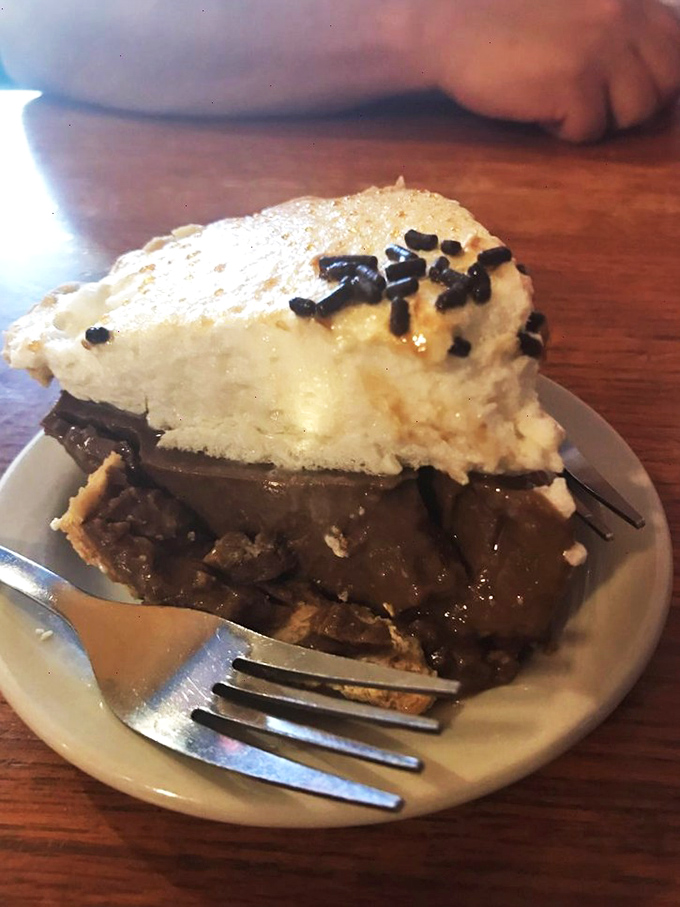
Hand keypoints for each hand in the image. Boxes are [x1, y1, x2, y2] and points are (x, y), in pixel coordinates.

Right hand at [423, 0, 679, 140]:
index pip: (675, 45)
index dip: (656, 76)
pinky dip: (562, 130)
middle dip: (632, 103)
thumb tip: (644, 66)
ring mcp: (601, 50)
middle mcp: (623, 16)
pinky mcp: (575, 85)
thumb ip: (610, 22)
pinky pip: (590, 131)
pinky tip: (537, 107)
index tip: (623, 88)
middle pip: (665, 84)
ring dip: (598, 117)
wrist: (447, 29)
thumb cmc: (500, 20)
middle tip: (591, 102)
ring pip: (635, 111)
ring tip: (561, 101)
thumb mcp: (572, 7)